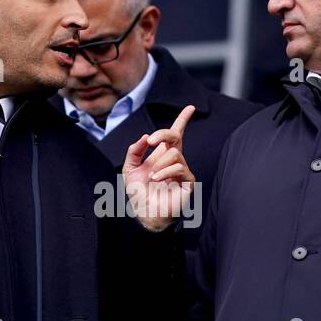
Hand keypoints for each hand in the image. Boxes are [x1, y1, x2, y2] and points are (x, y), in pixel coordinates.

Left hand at [123, 105, 196, 232]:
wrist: (144, 213)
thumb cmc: (138, 193)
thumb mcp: (129, 168)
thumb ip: (134, 151)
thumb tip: (146, 137)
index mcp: (162, 155)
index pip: (174, 134)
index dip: (183, 120)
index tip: (190, 107)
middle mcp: (174, 160)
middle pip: (175, 136)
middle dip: (163, 134)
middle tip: (151, 141)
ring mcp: (182, 170)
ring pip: (174, 153)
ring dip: (159, 163)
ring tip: (153, 177)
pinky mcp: (188, 181)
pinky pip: (179, 167)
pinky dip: (165, 172)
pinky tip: (158, 180)